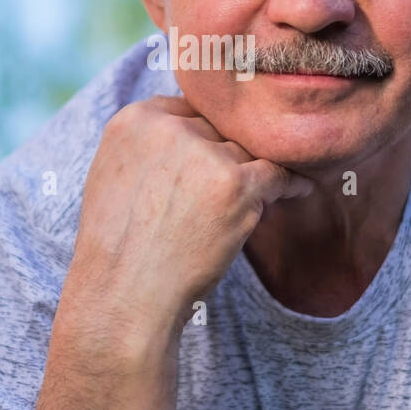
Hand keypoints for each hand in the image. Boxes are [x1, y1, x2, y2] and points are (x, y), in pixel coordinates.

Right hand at [57, 93, 312, 361]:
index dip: (201, 141)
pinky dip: (291, 185)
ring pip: (245, 155)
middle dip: (222, 163)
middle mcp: (169, 127)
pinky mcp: (236, 184)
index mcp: (135, 120)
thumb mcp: (112, 175)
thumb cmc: (118, 249)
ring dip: (247, 182)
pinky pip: (278, 174)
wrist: (124, 298)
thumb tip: (191, 128)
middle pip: (218, 132)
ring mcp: (204, 154)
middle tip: (220, 200)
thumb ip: (148, 145)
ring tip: (234, 214)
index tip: (206, 167)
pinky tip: (298, 191)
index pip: (188, 111)